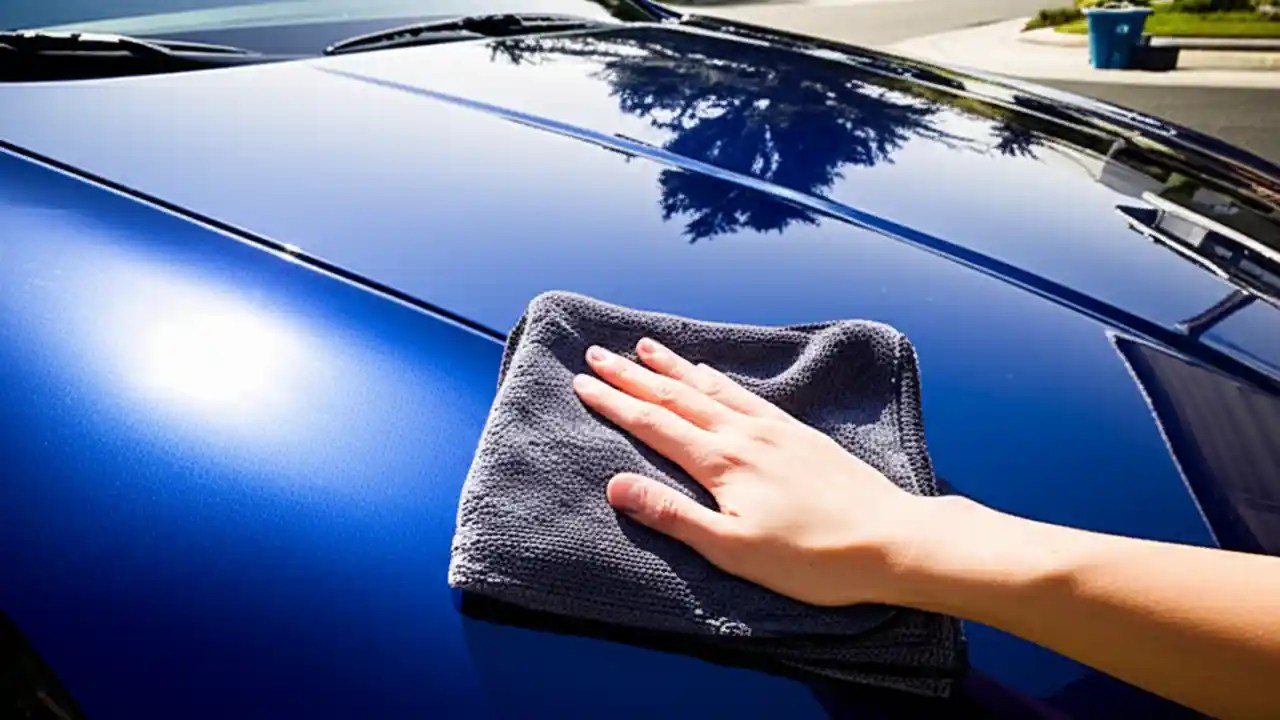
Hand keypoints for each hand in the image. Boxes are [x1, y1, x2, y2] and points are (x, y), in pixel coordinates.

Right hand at [572, 338, 940, 606]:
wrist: (889, 540)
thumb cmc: (811, 559)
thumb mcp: (733, 550)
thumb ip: (673, 515)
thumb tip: (615, 485)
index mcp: (722, 463)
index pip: (654, 425)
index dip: (614, 402)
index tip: (582, 382)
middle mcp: (743, 435)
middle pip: (675, 397)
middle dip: (632, 375)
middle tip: (596, 353)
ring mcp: (773, 429)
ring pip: (709, 387)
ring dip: (671, 367)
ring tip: (643, 346)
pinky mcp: (798, 433)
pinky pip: (745, 393)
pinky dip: (717, 378)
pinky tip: (709, 372)